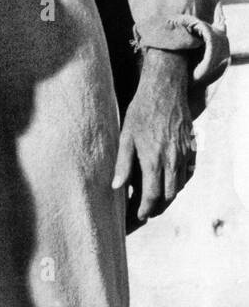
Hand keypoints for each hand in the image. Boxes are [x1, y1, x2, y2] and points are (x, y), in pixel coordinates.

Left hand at [112, 48, 193, 221]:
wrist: (165, 90)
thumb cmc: (140, 111)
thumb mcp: (125, 136)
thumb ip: (122, 164)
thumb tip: (115, 187)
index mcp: (154, 160)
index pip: (152, 195)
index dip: (144, 209)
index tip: (137, 216)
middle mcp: (172, 161)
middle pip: (169, 195)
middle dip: (157, 207)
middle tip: (144, 212)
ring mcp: (185, 155)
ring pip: (180, 185)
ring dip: (168, 196)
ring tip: (154, 201)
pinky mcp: (191, 148)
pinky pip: (187, 173)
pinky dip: (179, 182)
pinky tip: (168, 182)